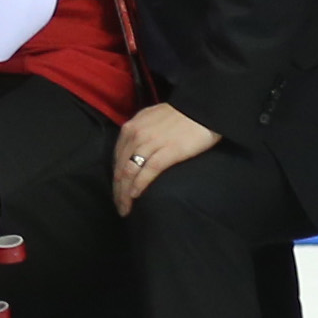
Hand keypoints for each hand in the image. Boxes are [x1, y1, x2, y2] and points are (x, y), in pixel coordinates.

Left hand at [110, 101, 218, 216]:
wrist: (203, 108)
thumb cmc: (180, 115)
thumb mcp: (151, 119)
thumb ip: (140, 132)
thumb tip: (134, 150)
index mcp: (131, 127)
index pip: (117, 158)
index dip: (115, 177)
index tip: (116, 192)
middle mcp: (135, 134)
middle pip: (120, 168)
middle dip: (117, 190)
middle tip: (119, 207)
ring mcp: (150, 143)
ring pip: (130, 172)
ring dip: (125, 193)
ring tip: (126, 208)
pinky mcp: (168, 151)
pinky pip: (148, 172)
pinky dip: (139, 185)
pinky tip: (136, 196)